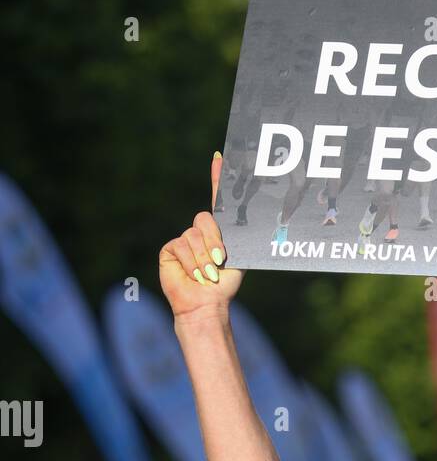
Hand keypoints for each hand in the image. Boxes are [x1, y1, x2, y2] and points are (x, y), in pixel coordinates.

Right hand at [158, 154, 243, 320]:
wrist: (206, 303)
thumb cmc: (223, 285)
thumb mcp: (235, 257)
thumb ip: (231, 238)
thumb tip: (241, 225)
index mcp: (218, 232)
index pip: (217, 201)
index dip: (217, 178)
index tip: (220, 157)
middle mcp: (199, 233)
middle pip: (205, 219)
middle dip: (214, 242)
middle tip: (219, 262)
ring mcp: (183, 240)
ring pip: (194, 235)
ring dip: (204, 258)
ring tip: (208, 275)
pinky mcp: (170, 249)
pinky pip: (182, 246)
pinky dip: (192, 263)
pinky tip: (196, 276)